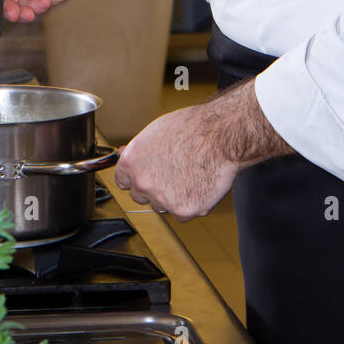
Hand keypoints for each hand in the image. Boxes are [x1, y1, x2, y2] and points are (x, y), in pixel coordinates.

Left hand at [114, 106, 239, 219]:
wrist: (220, 136)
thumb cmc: (192, 128)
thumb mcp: (156, 131)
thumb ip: (139, 149)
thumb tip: (124, 154)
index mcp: (132, 162)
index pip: (123, 181)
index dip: (136, 177)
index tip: (146, 175)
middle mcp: (143, 182)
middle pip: (140, 196)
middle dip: (154, 188)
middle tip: (174, 173)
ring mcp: (161, 198)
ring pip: (161, 206)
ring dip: (172, 197)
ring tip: (190, 174)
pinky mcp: (182, 210)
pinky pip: (181, 214)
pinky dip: (190, 204)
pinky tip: (199, 184)